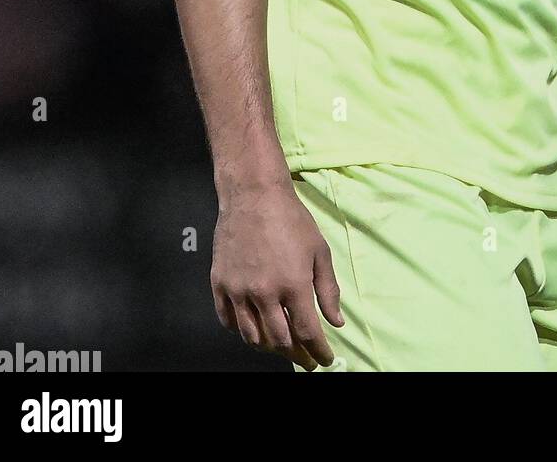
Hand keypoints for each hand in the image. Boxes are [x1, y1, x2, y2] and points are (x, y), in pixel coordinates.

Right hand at [211, 178, 344, 369]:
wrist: (254, 195)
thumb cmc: (291, 219)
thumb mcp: (319, 251)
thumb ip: (328, 290)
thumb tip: (336, 322)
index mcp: (293, 284)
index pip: (307, 333)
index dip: (318, 352)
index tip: (324, 361)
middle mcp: (265, 293)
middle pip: (280, 341)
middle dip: (296, 355)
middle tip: (305, 359)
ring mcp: (239, 291)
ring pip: (253, 336)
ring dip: (270, 346)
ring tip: (282, 346)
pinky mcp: (220, 284)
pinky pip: (228, 321)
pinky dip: (242, 331)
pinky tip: (254, 329)